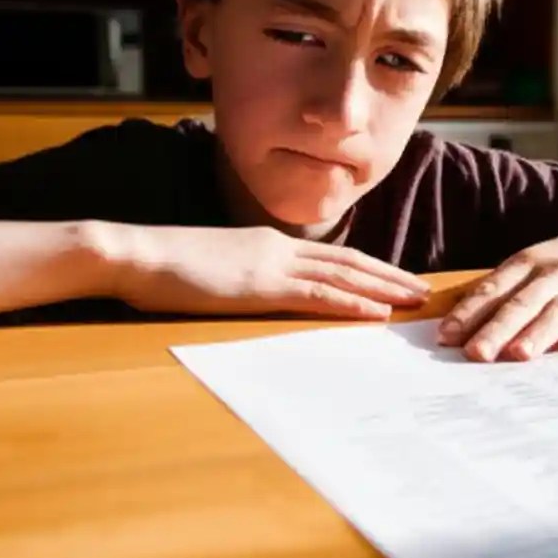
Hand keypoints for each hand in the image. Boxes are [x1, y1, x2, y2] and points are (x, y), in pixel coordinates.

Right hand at [109, 225, 429, 318]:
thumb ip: (241, 277)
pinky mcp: (261, 287)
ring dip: (384, 288)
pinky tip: (379, 313)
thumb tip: (254, 292)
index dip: (367, 269)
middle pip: (348, 262)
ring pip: (343, 276)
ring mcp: (272, 265)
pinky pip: (318, 296)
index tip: (394, 280)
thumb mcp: (212, 270)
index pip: (330, 257)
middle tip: (423, 290)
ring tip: (416, 300)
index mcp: (268, 245)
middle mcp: (279, 249)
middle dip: (389, 276)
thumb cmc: (163, 266)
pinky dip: (353, 303)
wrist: (135, 253)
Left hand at [438, 215, 557, 361]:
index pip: (495, 289)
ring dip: (540, 331)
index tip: (446, 337)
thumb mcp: (537, 265)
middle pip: (523, 302)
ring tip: (520, 354)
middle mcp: (557, 271)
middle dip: (498, 328)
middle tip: (476, 354)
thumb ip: (507, 293)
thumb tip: (463, 330)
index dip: (470, 312)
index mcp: (530, 263)